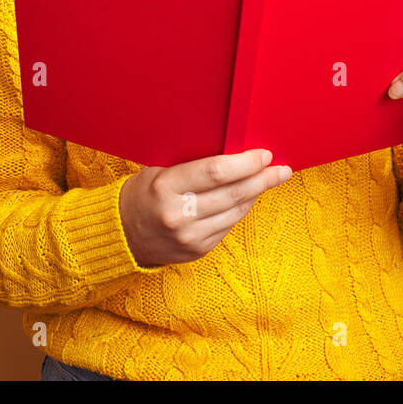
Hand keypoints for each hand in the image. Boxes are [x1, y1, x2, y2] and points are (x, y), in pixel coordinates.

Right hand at [118, 149, 291, 267]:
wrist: (121, 234)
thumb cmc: (142, 193)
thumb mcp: (159, 171)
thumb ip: (192, 165)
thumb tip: (234, 153)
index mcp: (166, 187)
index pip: (215, 172)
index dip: (245, 162)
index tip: (263, 155)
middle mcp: (179, 214)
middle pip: (233, 193)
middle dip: (262, 179)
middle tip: (281, 169)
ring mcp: (190, 236)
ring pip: (236, 211)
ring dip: (257, 194)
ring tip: (272, 180)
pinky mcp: (198, 250)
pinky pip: (228, 226)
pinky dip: (241, 209)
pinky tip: (249, 197)